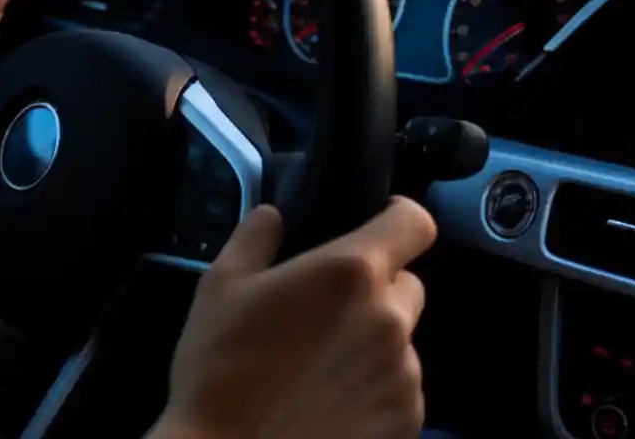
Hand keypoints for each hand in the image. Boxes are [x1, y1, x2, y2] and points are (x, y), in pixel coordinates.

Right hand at [154, 197, 436, 438]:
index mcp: (352, 272)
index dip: (399, 217)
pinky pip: (400, 390)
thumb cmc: (219, 369)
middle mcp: (391, 319)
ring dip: (374, 343)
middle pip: (408, 285)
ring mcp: (404, 375)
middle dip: (377, 289)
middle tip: (329, 311)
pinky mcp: (407, 422)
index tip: (379, 224)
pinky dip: (376, 391)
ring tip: (321, 368)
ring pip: (402, 341)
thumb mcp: (220, 287)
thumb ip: (254, 238)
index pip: (415, 223)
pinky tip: (332, 404)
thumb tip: (273, 216)